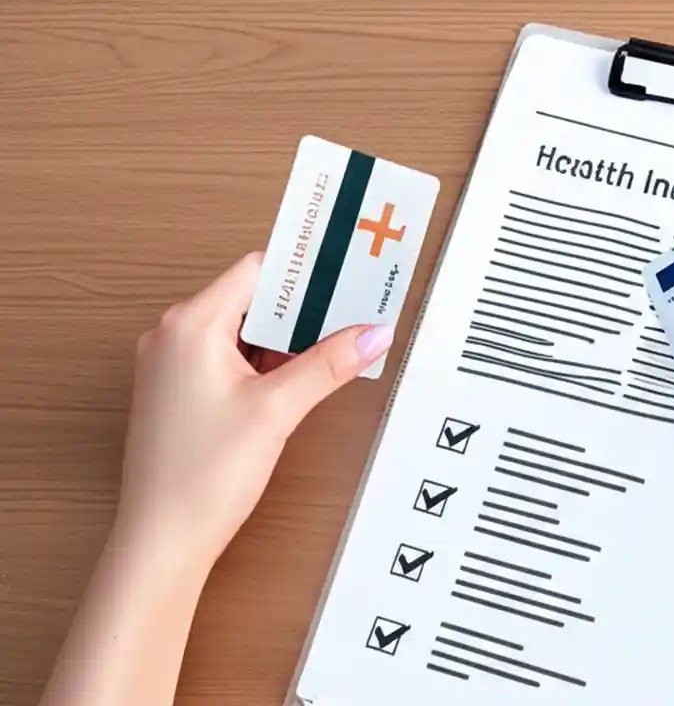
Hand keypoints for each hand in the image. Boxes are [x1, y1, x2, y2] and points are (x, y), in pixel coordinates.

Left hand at [117, 252, 392, 563]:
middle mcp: (173, 336)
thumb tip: (371, 333)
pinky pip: (231, 357)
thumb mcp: (278, 409)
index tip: (344, 274)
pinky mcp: (181, 392)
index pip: (256, 271)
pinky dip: (267, 362)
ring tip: (333, 349)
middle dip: (303, 308)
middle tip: (351, 314)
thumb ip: (329, 364)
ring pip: (244, 330)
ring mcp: (174, 365)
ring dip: (287, 339)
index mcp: (189, 325)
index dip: (304, 271)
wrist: (164, 538)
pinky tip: (300, 380)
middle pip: (252, 299)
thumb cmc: (201, 476)